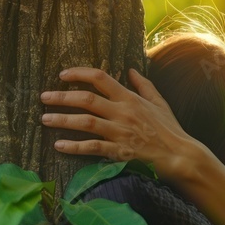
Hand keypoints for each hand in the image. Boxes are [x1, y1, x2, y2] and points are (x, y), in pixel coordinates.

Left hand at [40, 67, 202, 181]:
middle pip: (86, 100)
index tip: (62, 76)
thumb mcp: (159, 102)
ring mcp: (119, 132)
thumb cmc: (170, 129)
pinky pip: (92, 147)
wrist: (180, 155)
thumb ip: (143, 85)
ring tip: (44, 119)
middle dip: (61, 97)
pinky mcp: (118, 151)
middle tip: (44, 97)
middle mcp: (122, 112)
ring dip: (62, 120)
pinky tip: (59, 145)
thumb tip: (131, 70)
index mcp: (130, 98)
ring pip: (85, 122)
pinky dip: (74, 146)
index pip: (100, 78)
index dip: (79, 74)